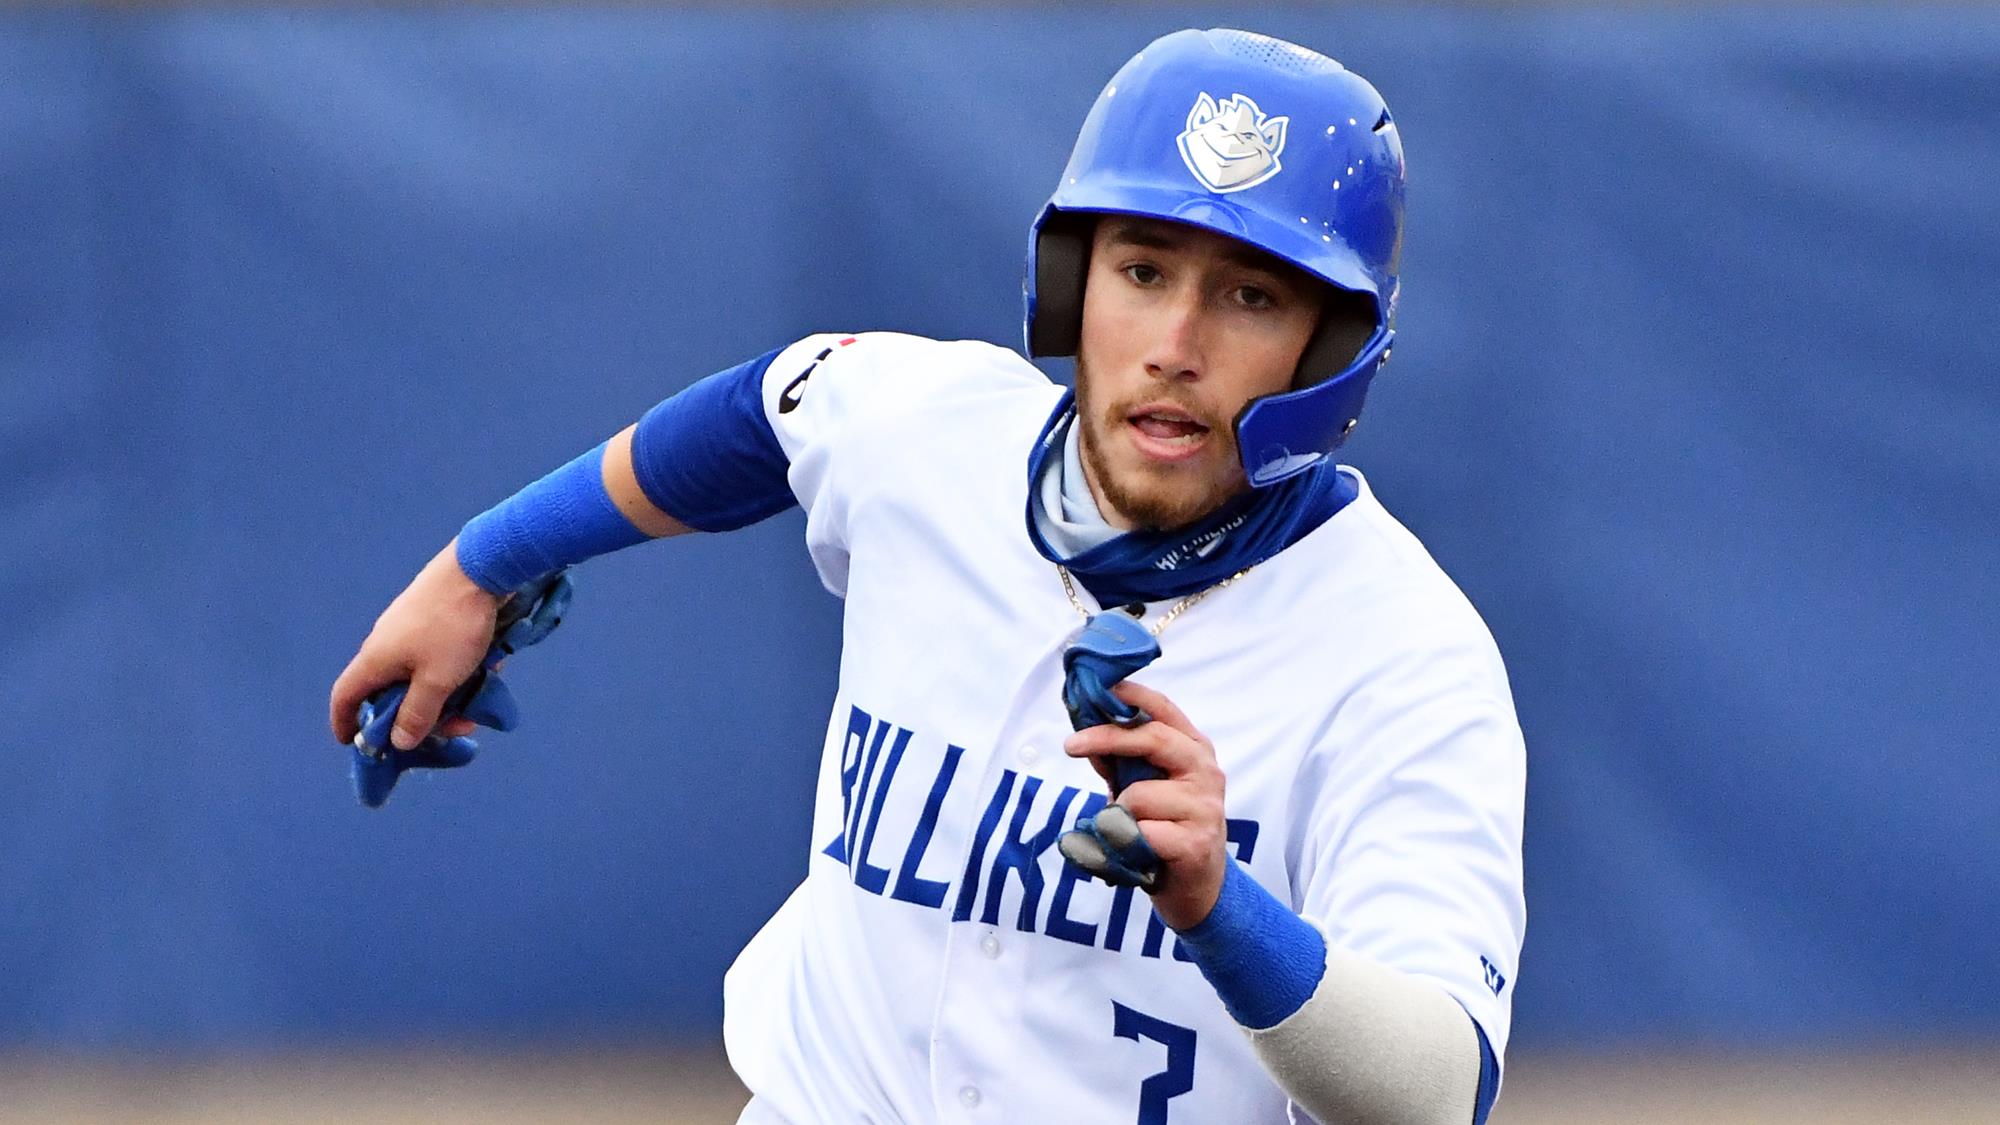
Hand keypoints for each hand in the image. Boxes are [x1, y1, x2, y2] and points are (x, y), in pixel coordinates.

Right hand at [330, 541, 503, 749]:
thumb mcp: (438, 680)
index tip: (350, 742)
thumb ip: (417, 714)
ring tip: (478, 706)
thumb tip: (397, 741)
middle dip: (420, 716)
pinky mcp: (433, 618)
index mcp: (375, 659)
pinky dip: (459, 671)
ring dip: (447, 696)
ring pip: (422, 676)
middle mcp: (385, 644)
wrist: (479, 567)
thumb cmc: (453, 627)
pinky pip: (440, 656)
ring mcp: (409, 629)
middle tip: (453, 729)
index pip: (345, 696)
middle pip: (390, 692)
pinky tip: (489, 671)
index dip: (345, 722)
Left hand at [1063, 681, 1228, 930]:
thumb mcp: (1144, 788)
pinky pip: (1139, 832)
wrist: (1199, 889)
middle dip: (1106, 738)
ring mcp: (1205, 808)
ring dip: (1119, 814)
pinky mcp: (1195, 843)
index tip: (1097, 689)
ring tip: (1131, 831)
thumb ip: (1121, 763)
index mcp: (1195, 750)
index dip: (1130, 694)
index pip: (1164, 709)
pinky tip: (1138, 852)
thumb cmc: (1166, 829)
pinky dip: (1125, 842)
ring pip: (1138, 794)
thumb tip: (1083, 737)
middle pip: (1153, 738)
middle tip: (1070, 745)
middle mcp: (1206, 772)